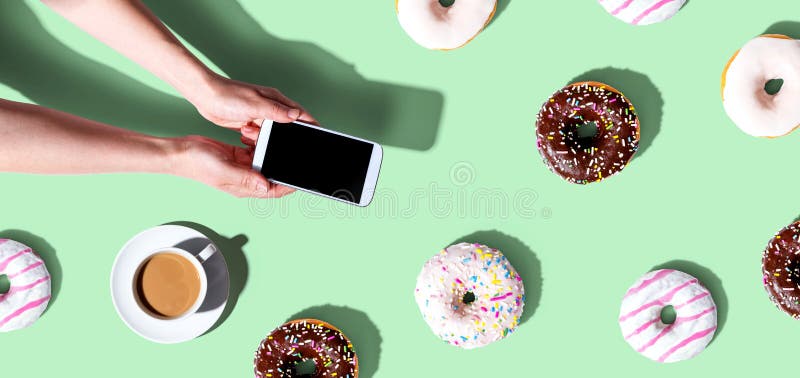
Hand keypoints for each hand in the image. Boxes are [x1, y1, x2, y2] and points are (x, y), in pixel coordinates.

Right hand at [172, 135, 293, 197]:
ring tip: (265, 136)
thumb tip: (266, 186)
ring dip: (269, 148)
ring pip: (265, 160)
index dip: (288, 185)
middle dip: (282, 162)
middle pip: (273, 174)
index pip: (274, 190)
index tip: (300, 177)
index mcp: (245, 187)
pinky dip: (258, 141)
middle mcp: (247, 179)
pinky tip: (254, 133)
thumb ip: (245, 178)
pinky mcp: (238, 156)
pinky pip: (255, 149)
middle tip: (290, 149)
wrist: (181, 152)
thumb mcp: (224, 170)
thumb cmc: (197, 165)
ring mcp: (243, 167)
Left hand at [190, 74, 315, 143]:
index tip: (321, 134)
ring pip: (274, 132)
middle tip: (298, 149)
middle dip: (294, 135)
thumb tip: (297, 116)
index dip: (312, 124)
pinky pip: (261, 135)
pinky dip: (258, 140)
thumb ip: (276, 111)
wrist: (205, 96)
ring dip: (270, 139)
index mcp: (276, 100)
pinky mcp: (250, 121)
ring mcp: (261, 114)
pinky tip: (252, 143)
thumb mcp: (255, 104)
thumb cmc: (228, 96)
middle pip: (290, 124)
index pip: (300, 114)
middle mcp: (271, 107)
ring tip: (261, 141)